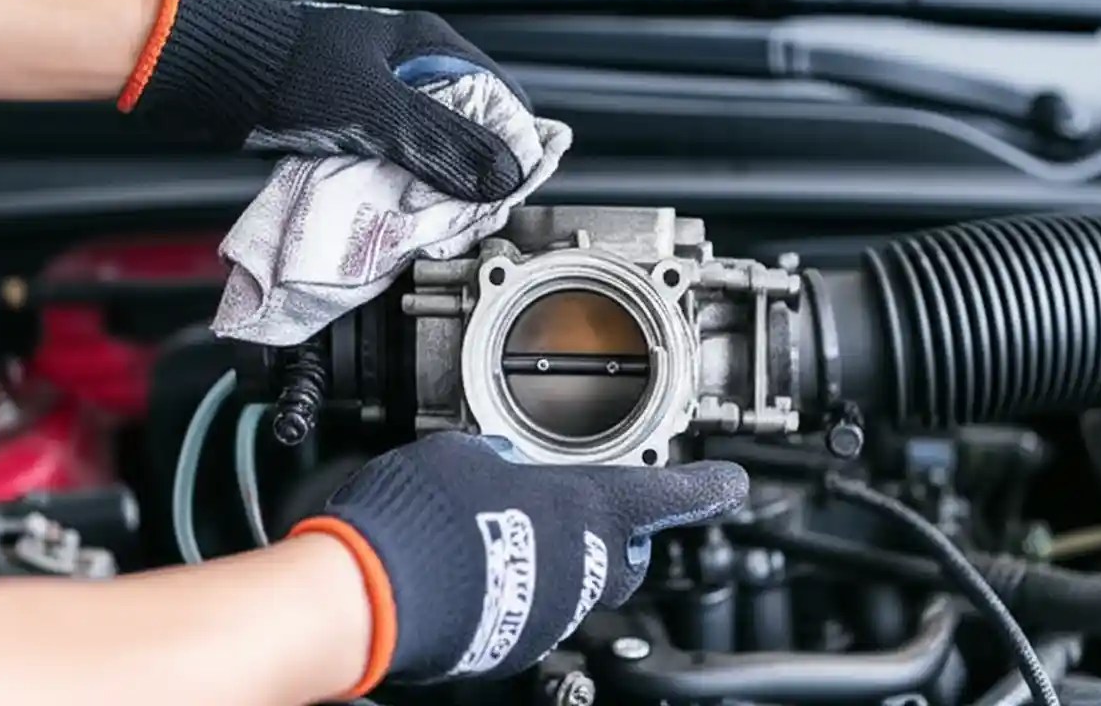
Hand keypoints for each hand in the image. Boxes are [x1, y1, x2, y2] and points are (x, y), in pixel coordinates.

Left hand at [119, 0, 527, 201]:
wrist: (213, 74)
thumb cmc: (290, 73)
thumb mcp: (378, 111)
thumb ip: (443, 143)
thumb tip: (505, 174)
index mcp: (430, 47)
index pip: (503, 99)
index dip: (516, 146)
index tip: (514, 191)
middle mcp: (415, 70)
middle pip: (471, 129)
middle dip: (477, 172)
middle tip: (478, 212)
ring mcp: (385, 98)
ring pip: (434, 149)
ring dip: (439, 184)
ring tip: (443, 218)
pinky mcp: (357, 125)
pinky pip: (398, 159)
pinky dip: (405, 185)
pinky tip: (403, 208)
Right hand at [291, 432, 748, 693]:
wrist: (373, 592)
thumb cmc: (421, 515)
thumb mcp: (462, 455)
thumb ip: (498, 462)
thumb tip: (495, 465)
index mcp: (584, 507)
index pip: (664, 495)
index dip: (702, 488)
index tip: (727, 484)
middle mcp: (581, 566)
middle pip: (623, 555)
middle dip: (613, 535)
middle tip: (580, 512)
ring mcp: (550, 613)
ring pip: (573, 585)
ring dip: (548, 559)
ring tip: (495, 534)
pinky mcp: (512, 645)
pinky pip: (529, 610)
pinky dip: (513, 590)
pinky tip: (471, 569)